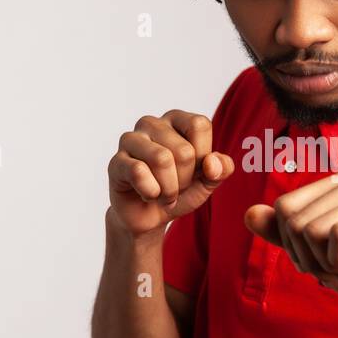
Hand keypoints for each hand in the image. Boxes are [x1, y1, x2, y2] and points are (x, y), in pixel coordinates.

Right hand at [108, 110, 234, 236]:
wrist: (150, 216)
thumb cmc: (179, 190)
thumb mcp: (208, 181)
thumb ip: (221, 169)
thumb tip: (212, 163)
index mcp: (177, 120)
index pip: (199, 125)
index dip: (203, 156)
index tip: (196, 171)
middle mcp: (152, 123)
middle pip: (184, 150)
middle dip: (185, 180)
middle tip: (176, 187)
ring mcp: (131, 140)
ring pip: (162, 159)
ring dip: (169, 189)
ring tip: (164, 194)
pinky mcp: (116, 162)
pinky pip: (138, 172)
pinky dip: (151, 192)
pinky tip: (148, 195)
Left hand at [244, 173, 337, 319]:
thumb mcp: (315, 255)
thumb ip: (283, 234)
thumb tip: (249, 213)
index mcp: (337, 185)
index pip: (284, 209)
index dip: (294, 245)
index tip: (324, 257)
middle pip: (294, 220)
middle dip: (309, 257)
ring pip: (312, 230)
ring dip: (327, 263)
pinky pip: (336, 239)